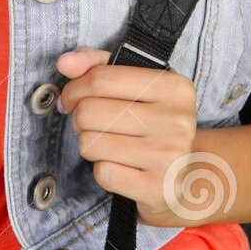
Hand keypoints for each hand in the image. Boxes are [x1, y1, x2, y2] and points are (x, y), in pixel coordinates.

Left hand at [56, 47, 210, 228]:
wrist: (184, 175)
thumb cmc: (153, 123)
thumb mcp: (137, 85)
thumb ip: (99, 65)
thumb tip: (66, 62)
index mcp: (174, 87)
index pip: (101, 78)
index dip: (75, 87)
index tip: (71, 97)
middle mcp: (176, 119)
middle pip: (90, 111)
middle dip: (80, 117)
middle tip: (90, 123)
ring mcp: (168, 155)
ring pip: (90, 143)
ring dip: (90, 143)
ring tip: (108, 143)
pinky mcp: (156, 187)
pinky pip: (102, 173)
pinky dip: (103, 169)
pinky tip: (120, 165)